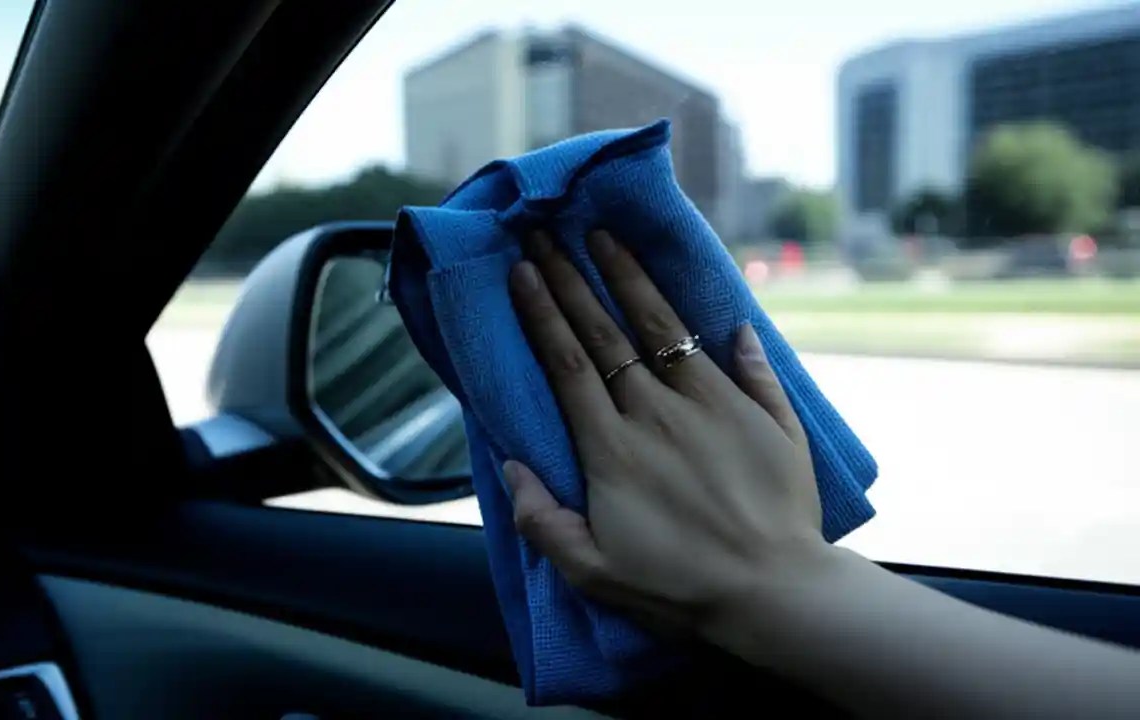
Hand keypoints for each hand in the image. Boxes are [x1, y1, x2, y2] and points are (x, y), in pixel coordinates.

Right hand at [504, 229, 828, 641]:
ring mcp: (712, 406)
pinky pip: (739, 360)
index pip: (567, 364)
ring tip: (607, 238)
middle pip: (605, 333)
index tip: (523, 270)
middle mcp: (656, 412)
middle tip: (547, 234)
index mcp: (612, 447)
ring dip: (632, 279)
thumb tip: (511, 465)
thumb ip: (543, 521)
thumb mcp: (593, 572)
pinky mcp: (761, 411)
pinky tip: (718, 309)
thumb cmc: (679, 589)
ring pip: (664, 328)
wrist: (775, 593)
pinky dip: (724, 331)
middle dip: (571, 278)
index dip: (542, 313)